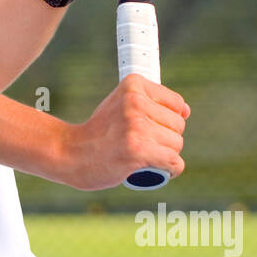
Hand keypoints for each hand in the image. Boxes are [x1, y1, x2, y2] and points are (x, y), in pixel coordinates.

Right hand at [57, 75, 188, 190]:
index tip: (147, 128)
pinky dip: (171, 170)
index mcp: (133, 85)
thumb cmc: (99, 132)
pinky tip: (159, 170)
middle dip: (166, 139)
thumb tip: (186, 110)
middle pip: (178, 126)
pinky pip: (174, 162)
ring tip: (144, 157)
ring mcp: (136, 126)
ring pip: (176, 145)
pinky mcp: (138, 150)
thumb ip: (149, 101)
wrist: (71, 153)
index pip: (176, 104)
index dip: (167, 120)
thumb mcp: (120, 104)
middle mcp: (135, 102)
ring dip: (165, 155)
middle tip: (142, 145)